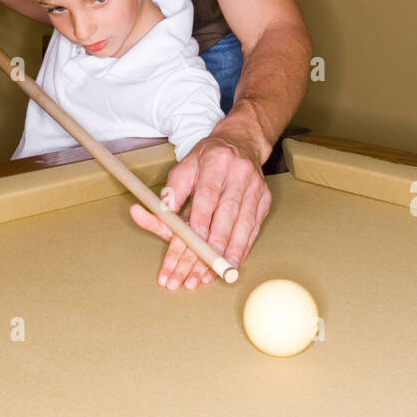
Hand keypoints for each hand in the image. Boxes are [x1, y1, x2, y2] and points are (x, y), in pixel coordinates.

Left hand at [128, 135, 271, 290]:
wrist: (240, 144)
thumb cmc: (207, 160)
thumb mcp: (184, 167)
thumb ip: (170, 192)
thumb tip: (153, 212)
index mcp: (217, 162)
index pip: (208, 195)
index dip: (201, 220)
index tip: (192, 242)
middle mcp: (240, 174)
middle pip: (227, 215)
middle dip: (212, 245)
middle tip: (198, 268)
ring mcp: (256, 188)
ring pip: (244, 225)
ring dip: (229, 253)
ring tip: (216, 273)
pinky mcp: (264, 201)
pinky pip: (254, 229)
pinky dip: (242, 249)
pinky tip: (232, 263)